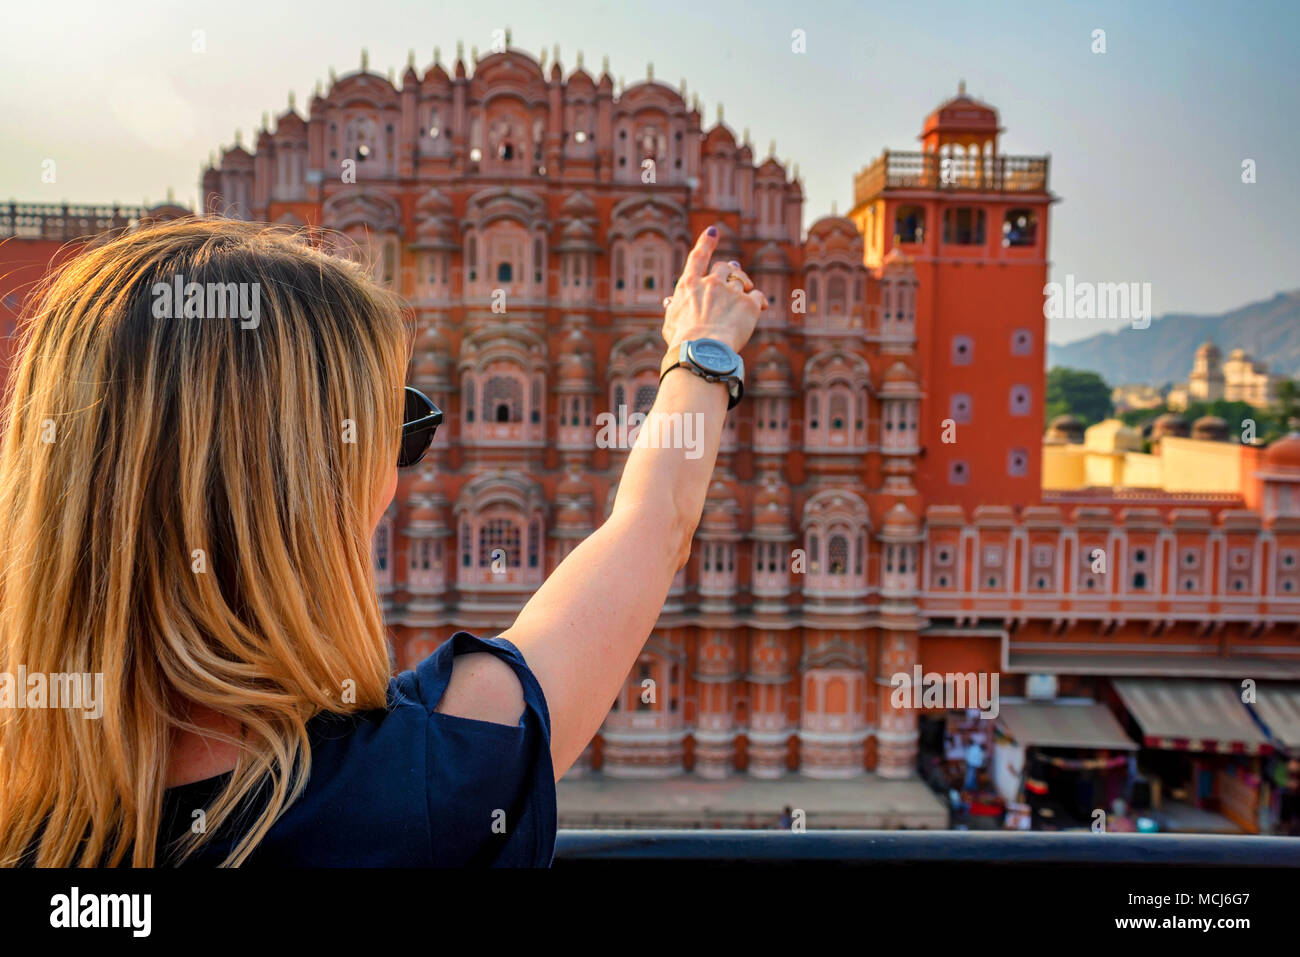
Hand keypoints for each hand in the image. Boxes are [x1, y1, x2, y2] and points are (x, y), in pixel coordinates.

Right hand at [660, 227, 765, 354]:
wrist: (702, 352)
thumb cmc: (682, 343)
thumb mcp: (671, 324)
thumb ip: (672, 309)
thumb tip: (668, 301)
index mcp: (689, 286)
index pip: (698, 257)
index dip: (706, 242)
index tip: (713, 231)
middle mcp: (711, 283)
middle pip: (724, 268)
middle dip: (731, 270)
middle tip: (736, 273)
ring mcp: (731, 292)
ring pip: (742, 281)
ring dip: (744, 286)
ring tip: (747, 295)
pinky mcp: (749, 304)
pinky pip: (757, 296)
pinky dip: (759, 301)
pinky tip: (761, 307)